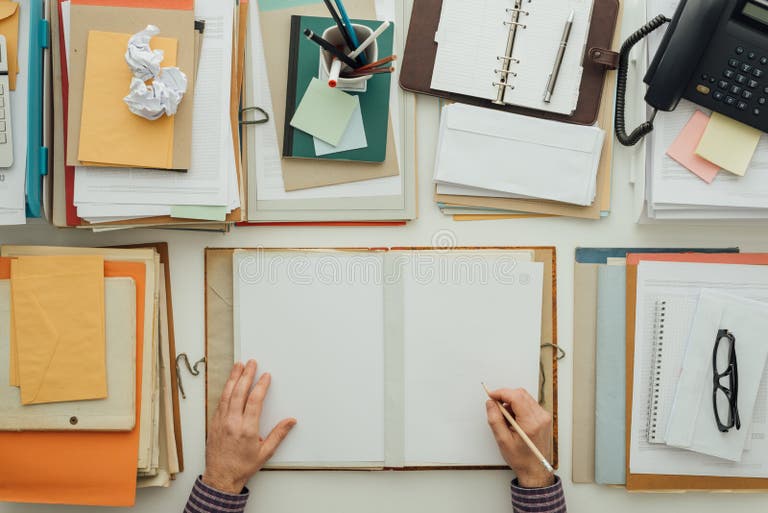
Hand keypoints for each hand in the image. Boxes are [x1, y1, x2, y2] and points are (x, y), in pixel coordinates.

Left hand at [203, 360, 296, 493]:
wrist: (220, 478)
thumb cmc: (241, 467)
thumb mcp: (265, 453)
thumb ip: (279, 434)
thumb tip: (290, 421)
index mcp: (247, 429)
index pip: (254, 401)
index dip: (261, 386)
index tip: (265, 376)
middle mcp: (232, 423)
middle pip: (239, 392)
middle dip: (246, 375)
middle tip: (251, 363)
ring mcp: (221, 422)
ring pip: (227, 394)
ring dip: (233, 378)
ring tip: (238, 366)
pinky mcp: (214, 424)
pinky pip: (220, 402)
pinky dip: (225, 390)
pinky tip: (229, 384)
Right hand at [485, 388, 553, 488]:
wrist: (535, 469)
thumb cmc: (521, 459)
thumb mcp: (503, 440)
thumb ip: (495, 419)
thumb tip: (491, 403)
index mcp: (531, 423)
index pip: (516, 397)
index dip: (501, 393)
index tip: (491, 395)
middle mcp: (540, 417)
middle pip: (521, 394)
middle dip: (505, 397)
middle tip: (495, 406)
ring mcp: (544, 417)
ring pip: (525, 397)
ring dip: (512, 402)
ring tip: (505, 418)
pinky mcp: (543, 418)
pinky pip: (529, 404)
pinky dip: (518, 407)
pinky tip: (513, 420)